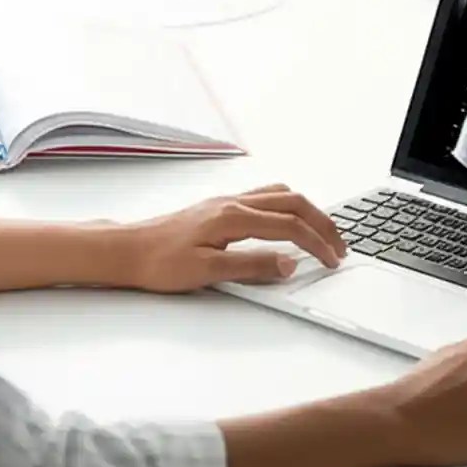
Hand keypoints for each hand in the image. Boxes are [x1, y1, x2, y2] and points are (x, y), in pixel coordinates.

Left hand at [119, 184, 347, 292]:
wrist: (127, 250)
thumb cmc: (159, 262)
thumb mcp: (206, 271)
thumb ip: (250, 266)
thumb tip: (287, 264)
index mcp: (233, 217)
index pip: (289, 226)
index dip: (316, 243)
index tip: (332, 260)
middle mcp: (233, 203)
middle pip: (293, 203)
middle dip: (322, 223)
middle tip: (339, 245)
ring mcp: (226, 202)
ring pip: (281, 195)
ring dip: (307, 211)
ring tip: (322, 232)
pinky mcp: (220, 207)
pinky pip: (265, 197)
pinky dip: (287, 207)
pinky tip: (287, 221)